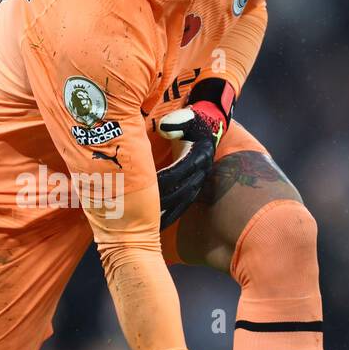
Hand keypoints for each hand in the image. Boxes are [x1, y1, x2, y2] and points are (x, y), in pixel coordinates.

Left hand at [156, 102, 223, 230]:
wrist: (207, 131)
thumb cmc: (192, 124)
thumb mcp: (187, 120)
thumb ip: (176, 124)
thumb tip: (164, 128)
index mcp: (197, 156)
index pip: (180, 171)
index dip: (164, 178)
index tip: (147, 184)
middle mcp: (200, 173)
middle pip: (181, 192)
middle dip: (162, 202)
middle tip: (141, 212)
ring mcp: (198, 184)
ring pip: (182, 204)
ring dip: (166, 215)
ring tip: (148, 228)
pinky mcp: (193, 190)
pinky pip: (182, 207)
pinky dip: (169, 217)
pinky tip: (156, 228)